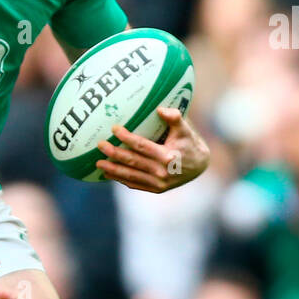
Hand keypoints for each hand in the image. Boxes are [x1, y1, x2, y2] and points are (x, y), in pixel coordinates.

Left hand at [95, 106, 209, 192]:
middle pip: (133, 161)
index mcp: (168, 156)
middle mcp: (162, 172)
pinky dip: (121, 180)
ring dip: (113, 170)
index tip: (114, 129)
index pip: (142, 146)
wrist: (200, 166)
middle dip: (115, 154)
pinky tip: (108, 173)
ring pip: (131, 176)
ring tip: (98, 163)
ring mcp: (159, 183)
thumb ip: (175, 118)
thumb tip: (160, 109)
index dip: (127, 138)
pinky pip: (135, 184)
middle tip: (100, 145)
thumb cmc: (189, 143)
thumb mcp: (185, 129)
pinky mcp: (157, 189)